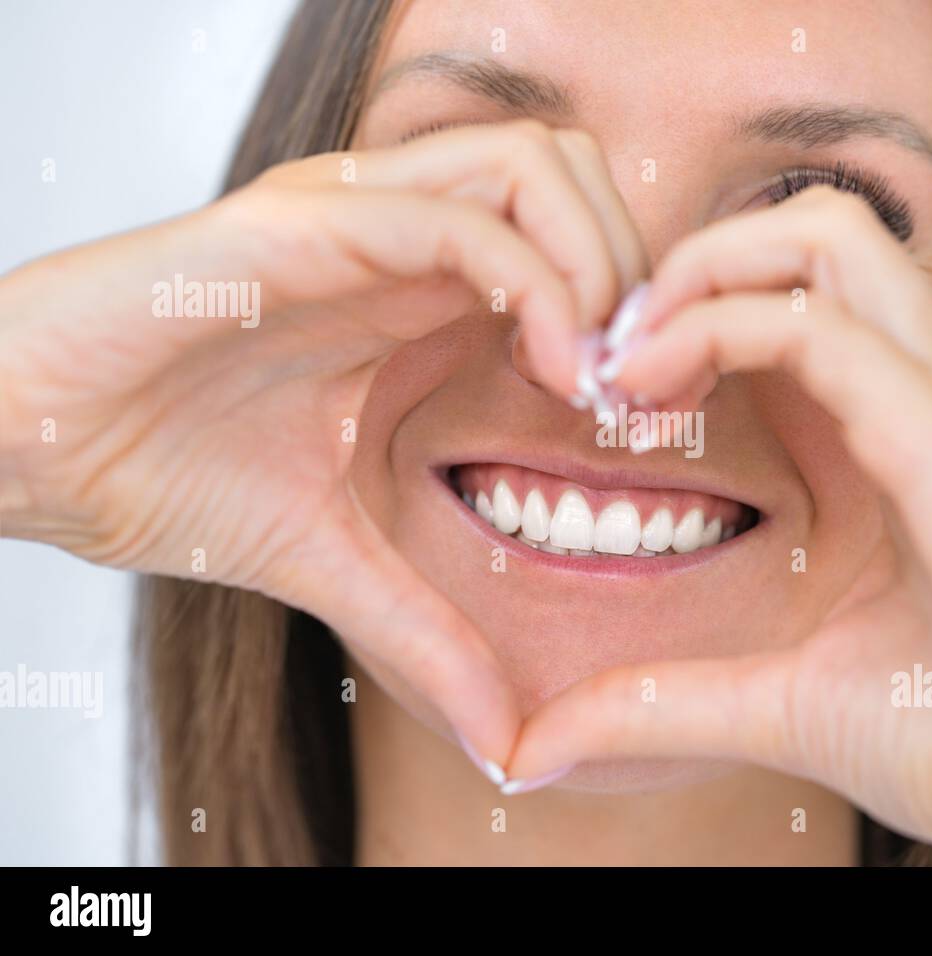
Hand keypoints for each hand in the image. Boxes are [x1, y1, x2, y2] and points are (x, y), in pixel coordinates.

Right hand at [0, 119, 646, 762]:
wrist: (34, 449)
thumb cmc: (170, 474)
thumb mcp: (339, 561)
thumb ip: (431, 630)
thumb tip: (507, 740)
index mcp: (421, 290)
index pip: (574, 235)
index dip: (638, 310)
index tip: (651, 411)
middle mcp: (402, 232)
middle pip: (577, 171)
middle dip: (637, 266)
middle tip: (641, 383)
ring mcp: (357, 216)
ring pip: (537, 162)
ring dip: (599, 260)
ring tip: (592, 374)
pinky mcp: (302, 223)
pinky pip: (457, 212)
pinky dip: (535, 278)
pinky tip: (548, 367)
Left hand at [500, 186, 931, 863]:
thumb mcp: (783, 696)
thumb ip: (665, 697)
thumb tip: (544, 746)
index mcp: (916, 421)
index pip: (806, 290)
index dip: (700, 307)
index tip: (619, 388)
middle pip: (818, 227)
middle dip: (700, 261)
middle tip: (620, 352)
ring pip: (826, 237)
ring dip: (707, 275)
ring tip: (634, 365)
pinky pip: (824, 329)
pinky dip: (722, 330)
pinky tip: (655, 395)